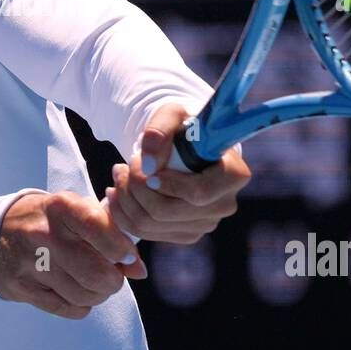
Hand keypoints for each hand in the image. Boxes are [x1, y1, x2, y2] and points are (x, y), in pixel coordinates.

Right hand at [0, 190, 146, 319]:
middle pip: (98, 275)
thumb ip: (111, 233)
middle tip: (111, 275)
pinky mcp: (21, 287)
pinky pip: (68, 309)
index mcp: (62, 207)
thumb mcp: (75, 212)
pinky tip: (73, 290)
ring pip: (85, 296)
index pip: (103, 231)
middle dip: (114, 281)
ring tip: (91, 282)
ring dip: (97, 295)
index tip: (127, 257)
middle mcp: (45, 234)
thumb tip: (139, 270)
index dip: (124, 251)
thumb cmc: (48, 220)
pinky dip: (80, 305)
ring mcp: (30, 263)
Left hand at [104, 103, 249, 243]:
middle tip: (121, 166)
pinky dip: (124, 213)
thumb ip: (159, 130)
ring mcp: (205, 224)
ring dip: (125, 198)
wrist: (184, 147)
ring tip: (118, 174)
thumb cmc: (182, 128)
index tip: (145, 165)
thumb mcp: (172, 115)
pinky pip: (146, 233)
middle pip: (167, 211)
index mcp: (233, 175)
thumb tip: (148, 161)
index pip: (198, 193)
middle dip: (135, 187)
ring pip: (151, 224)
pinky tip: (117, 192)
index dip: (167, 183)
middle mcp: (224, 205)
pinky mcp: (186, 234)